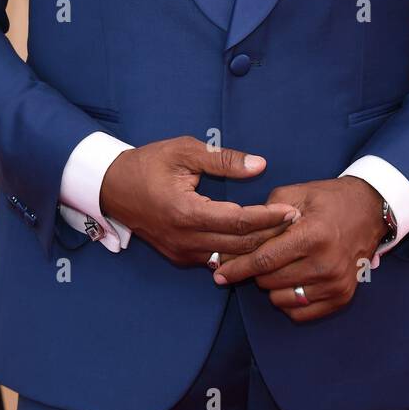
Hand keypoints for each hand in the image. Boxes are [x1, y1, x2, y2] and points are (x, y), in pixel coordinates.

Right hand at [99, 135, 299, 266]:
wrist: (112, 187)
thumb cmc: (148, 163)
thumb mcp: (184, 151)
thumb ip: (223, 160)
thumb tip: (260, 165)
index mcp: (186, 212)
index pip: (239, 221)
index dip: (268, 217)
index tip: (292, 211)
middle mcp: (185, 240)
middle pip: (240, 246)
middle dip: (270, 235)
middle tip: (296, 223)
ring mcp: (182, 253)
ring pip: (231, 257)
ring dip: (256, 247)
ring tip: (282, 232)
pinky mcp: (180, 257)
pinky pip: (217, 259)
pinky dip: (238, 251)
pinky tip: (255, 239)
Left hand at [211, 176, 387, 322]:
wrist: (370, 210)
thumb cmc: (328, 199)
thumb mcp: (296, 194)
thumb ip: (265, 213)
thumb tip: (236, 237)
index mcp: (312, 235)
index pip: (264, 260)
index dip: (238, 268)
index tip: (220, 273)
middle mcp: (326, 264)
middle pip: (269, 281)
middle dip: (254, 272)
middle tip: (254, 260)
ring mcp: (336, 284)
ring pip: (281, 299)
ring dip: (271, 286)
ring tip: (278, 266)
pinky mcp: (342, 297)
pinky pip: (300, 313)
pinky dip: (288, 301)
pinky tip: (290, 281)